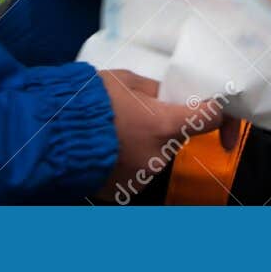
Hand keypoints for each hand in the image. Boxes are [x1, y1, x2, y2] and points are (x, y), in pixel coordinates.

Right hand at [94, 69, 222, 200]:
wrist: (51, 134)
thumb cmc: (89, 100)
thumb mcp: (127, 81)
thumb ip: (156, 90)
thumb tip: (172, 96)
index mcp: (165, 125)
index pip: (210, 118)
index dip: (219, 114)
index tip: (219, 116)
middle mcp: (159, 156)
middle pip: (177, 137)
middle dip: (165, 125)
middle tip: (137, 112)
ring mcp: (142, 177)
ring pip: (155, 154)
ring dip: (143, 143)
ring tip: (113, 130)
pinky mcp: (124, 191)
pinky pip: (136, 170)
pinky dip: (127, 160)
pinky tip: (106, 147)